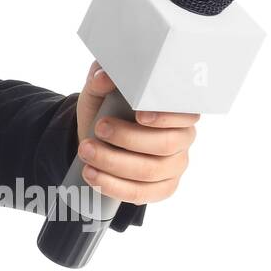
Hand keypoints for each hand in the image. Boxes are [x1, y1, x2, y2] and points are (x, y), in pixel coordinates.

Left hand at [74, 59, 198, 204]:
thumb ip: (101, 78)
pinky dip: (114, 186)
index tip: (139, 114)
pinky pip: (143, 193)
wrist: (95, 140)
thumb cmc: (106, 110)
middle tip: (99, 129)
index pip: (184, 114)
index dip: (165, 116)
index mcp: (175, 111)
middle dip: (129, 138)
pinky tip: (93, 176)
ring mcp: (174, 166)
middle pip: (166, 144)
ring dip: (114, 162)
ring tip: (86, 152)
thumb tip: (104, 77)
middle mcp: (182, 139)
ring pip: (150, 171)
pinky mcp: (162, 188)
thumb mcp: (99, 91)